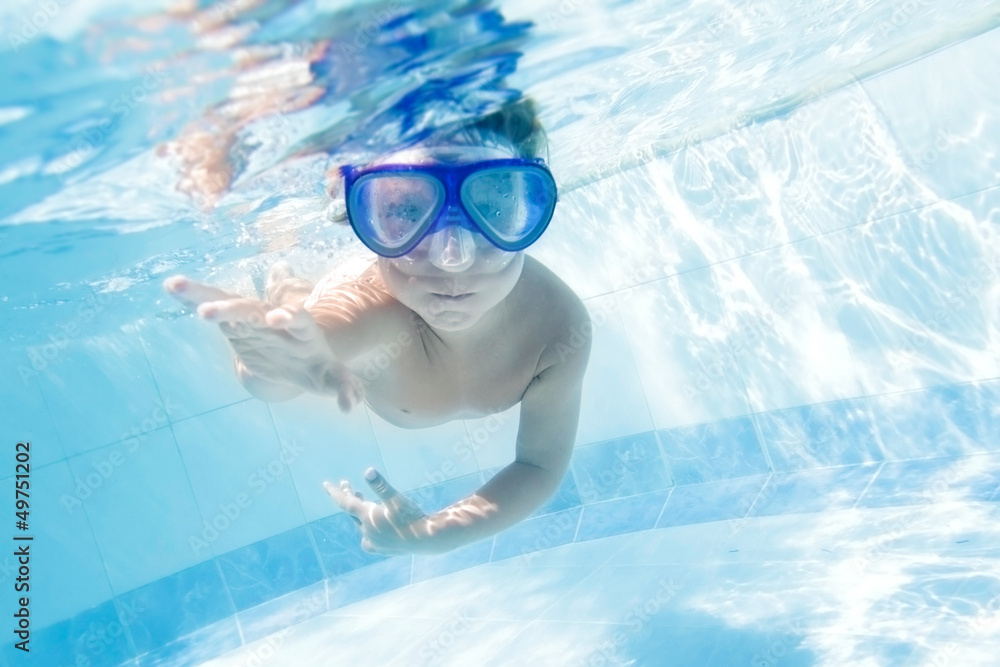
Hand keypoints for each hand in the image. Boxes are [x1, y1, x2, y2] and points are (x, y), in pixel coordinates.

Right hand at [163, 271, 362, 409]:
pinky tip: (171, 287)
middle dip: (235, 309)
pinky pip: (213, 308)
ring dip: (205, 296)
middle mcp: (276, 319)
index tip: (277, 317)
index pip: (297, 320)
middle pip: (256, 310)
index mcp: (304, 330)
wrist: (299, 361)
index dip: (289, 316)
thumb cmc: (318, 369)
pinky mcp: (235, 325)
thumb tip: (351, 405)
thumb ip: (345, 388)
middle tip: (210, 311)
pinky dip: (193, 298)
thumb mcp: (332, 379)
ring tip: (176, 287)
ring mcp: (254, 320)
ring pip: (230, 304)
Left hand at [324, 468, 435, 555]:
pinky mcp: (382, 549)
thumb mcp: (396, 499)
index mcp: (367, 516)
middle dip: (349, 497)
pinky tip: (370, 531)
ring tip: (361, 501)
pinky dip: (366, 532)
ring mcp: (374, 541)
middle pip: (352, 512)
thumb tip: (368, 471)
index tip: (325, 484)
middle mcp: (367, 530)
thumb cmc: (411, 517)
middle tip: (347, 483)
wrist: (425, 540)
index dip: (335, 492)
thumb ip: (381, 486)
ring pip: (359, 525)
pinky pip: (368, 541)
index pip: (345, 502)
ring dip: (357, 512)